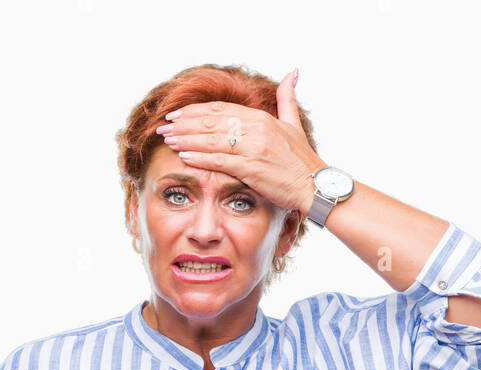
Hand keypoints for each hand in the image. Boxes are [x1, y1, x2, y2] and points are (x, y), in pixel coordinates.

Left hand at [153, 68, 321, 214]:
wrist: (316, 186)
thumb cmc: (304, 160)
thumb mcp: (294, 124)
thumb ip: (287, 98)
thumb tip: (292, 72)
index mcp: (262, 118)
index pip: (220, 110)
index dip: (196, 111)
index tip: (177, 115)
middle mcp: (256, 130)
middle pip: (211, 122)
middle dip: (184, 124)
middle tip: (164, 127)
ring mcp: (253, 149)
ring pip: (212, 140)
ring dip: (186, 139)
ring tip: (168, 140)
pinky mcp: (252, 168)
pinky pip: (220, 160)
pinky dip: (200, 157)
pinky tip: (184, 155)